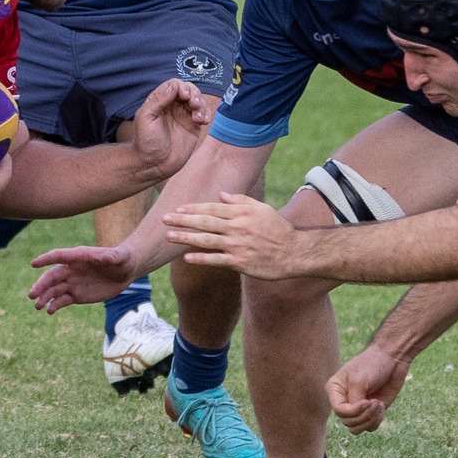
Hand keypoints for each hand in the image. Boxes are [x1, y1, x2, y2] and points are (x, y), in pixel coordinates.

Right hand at [28, 244, 136, 312]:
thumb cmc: (121, 259)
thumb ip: (110, 257)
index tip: (33, 264)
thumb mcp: (117, 257)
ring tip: (37, 306)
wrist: (125, 271)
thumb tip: (104, 257)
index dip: (46, 259)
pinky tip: (49, 311)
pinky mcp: (76, 295)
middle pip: (52, 276)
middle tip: (32, 294)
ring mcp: (72, 283)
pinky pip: (62, 300)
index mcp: (78, 256)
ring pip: (54, 290)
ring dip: (44, 297)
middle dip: (41, 285)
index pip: (58, 256)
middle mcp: (71, 269)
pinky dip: (55, 305)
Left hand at [129, 78, 211, 179]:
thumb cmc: (146, 142)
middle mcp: (173, 106)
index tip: (183, 95)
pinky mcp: (193, 127)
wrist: (154, 164)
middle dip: (194, 93)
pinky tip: (203, 121)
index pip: (174, 85)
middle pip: (189, 90)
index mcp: (160, 101)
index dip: (181, 86)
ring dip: (201, 104)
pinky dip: (206, 114)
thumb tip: (173, 86)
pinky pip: (203, 114)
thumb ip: (158, 100)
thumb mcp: (145, 118)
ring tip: (197, 116)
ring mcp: (184, 116)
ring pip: (198, 101)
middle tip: (193, 103)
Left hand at [162, 192, 309, 278]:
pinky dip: (201, 258)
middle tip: (164, 218)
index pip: (212, 208)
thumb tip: (221, 195)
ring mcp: (238, 246)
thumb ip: (240, 200)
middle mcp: (238, 228)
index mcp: (241, 213)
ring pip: (207, 240)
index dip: (193, 208)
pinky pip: (217, 260)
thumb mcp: (261, 209)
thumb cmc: (277, 228)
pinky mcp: (240, 263)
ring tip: (168, 236)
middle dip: (183, 220)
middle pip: (205, 222)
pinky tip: (186, 258)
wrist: (294, 252)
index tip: (177, 208)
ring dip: (186, 237)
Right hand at [328, 345, 409, 433]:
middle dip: (363, 416)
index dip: (353, 411)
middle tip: (375, 403)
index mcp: (335, 389)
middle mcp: (344, 400)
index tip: (368, 401)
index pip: (339, 410)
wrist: (392, 358)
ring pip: (356, 428)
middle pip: (347, 421)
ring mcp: (358, 407)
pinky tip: (382, 406)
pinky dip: (376, 421)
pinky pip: (369, 427)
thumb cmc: (372, 364)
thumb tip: (356, 416)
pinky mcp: (371, 411)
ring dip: (369, 420)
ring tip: (379, 406)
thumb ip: (354, 400)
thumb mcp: (359, 381)